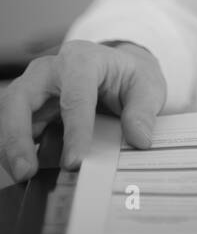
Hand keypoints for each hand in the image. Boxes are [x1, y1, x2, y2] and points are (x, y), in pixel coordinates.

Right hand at [0, 40, 165, 181]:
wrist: (117, 68)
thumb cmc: (128, 75)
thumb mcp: (147, 85)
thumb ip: (143, 111)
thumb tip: (140, 139)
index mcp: (82, 59)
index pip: (75, 95)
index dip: (74, 130)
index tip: (74, 162)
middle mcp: (50, 69)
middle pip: (22, 96)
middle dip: (18, 134)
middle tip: (27, 170)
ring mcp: (34, 86)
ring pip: (9, 110)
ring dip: (11, 144)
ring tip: (22, 174)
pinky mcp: (28, 105)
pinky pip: (12, 125)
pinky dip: (14, 147)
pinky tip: (24, 167)